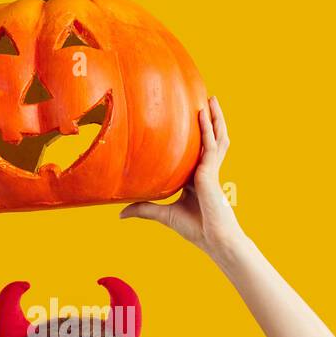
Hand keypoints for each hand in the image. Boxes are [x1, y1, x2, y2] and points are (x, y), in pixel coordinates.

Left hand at [118, 95, 245, 258]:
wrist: (214, 238)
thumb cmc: (195, 228)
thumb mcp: (163, 214)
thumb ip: (143, 209)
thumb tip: (120, 214)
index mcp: (197, 177)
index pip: (198, 150)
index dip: (198, 134)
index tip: (191, 118)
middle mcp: (205, 169)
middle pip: (211, 138)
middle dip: (211, 119)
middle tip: (206, 99)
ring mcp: (210, 169)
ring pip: (216, 136)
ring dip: (215, 117)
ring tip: (212, 98)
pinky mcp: (210, 171)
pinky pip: (210, 144)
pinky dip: (207, 128)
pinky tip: (203, 113)